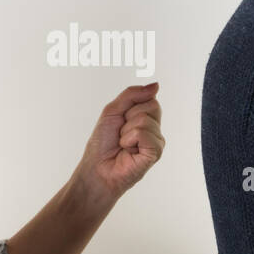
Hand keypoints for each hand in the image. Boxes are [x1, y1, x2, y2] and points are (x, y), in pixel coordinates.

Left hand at [71, 81, 164, 206]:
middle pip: (152, 105)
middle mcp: (154, 129)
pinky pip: (144, 133)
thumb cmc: (103, 143)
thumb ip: (132, 95)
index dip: (131, 105)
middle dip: (129, 116)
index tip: (121, 119)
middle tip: (121, 133)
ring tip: (123, 144)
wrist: (96, 168)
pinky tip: (128, 150)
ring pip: (145, 120)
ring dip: (126, 131)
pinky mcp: (155, 153)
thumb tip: (156, 85)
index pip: (149, 97)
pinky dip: (130, 139)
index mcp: (145, 118)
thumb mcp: (112, 111)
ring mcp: (156, 141)